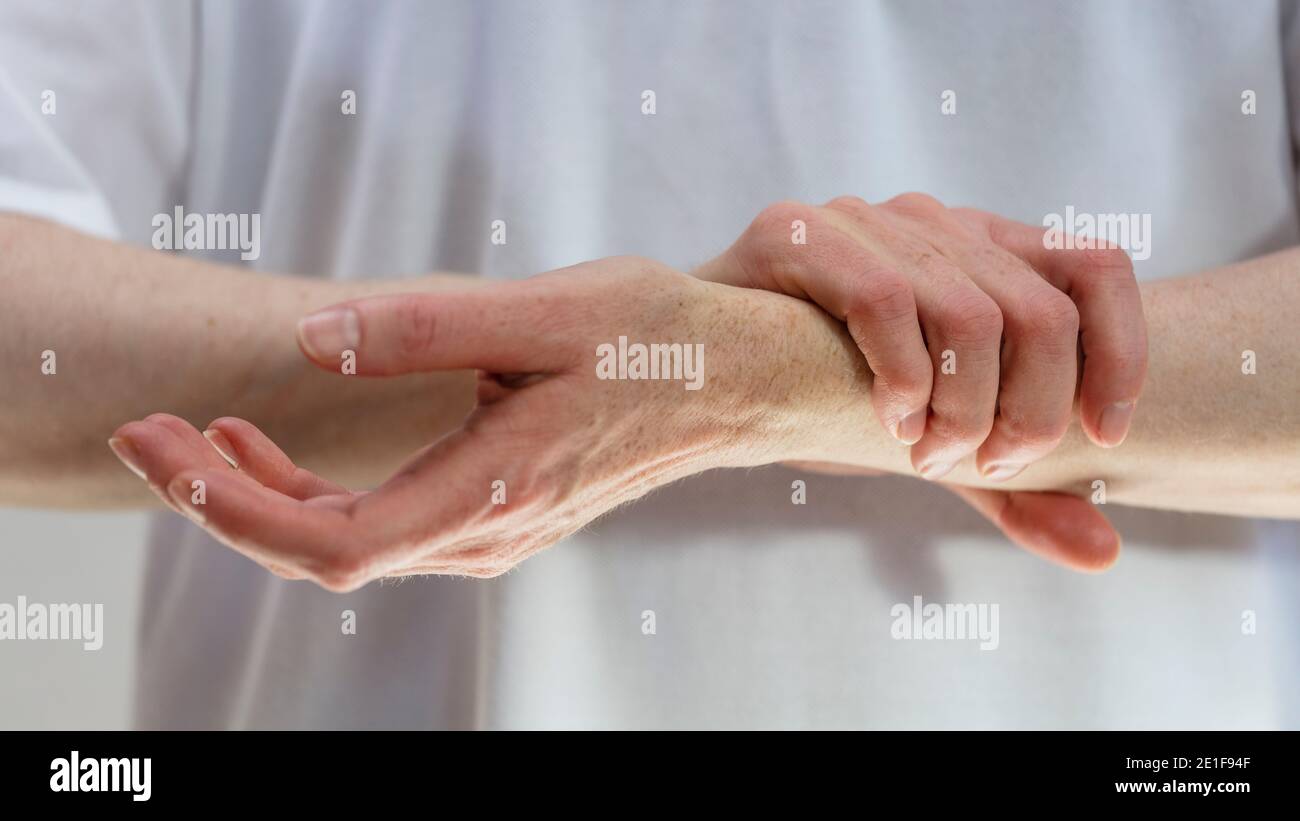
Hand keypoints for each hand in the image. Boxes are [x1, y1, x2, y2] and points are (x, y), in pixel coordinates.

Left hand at [110, 256, 1118, 589]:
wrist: (736, 379)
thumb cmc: (658, 340)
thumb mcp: (545, 311)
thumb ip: (427, 327)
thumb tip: (317, 341)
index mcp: (496, 490)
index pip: (331, 542)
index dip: (231, 508)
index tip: (167, 446)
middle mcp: (488, 533)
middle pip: (323, 553)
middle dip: (223, 501)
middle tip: (156, 434)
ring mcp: (493, 534)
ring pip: (349, 547)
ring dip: (265, 500)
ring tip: (210, 435)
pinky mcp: (497, 515)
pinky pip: (383, 528)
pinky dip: (316, 497)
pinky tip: (284, 447)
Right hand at [696, 194, 1146, 479]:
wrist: (706, 369)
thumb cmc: (828, 399)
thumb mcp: (938, 444)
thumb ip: (1015, 489)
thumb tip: (1106, 552)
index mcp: (982, 249)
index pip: (1097, 268)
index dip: (1122, 356)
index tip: (1103, 438)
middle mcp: (935, 221)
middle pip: (1044, 314)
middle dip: (1031, 415)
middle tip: (985, 466)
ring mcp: (868, 220)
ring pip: (974, 317)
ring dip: (965, 412)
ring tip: (927, 455)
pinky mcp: (802, 233)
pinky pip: (888, 305)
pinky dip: (904, 382)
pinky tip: (888, 422)